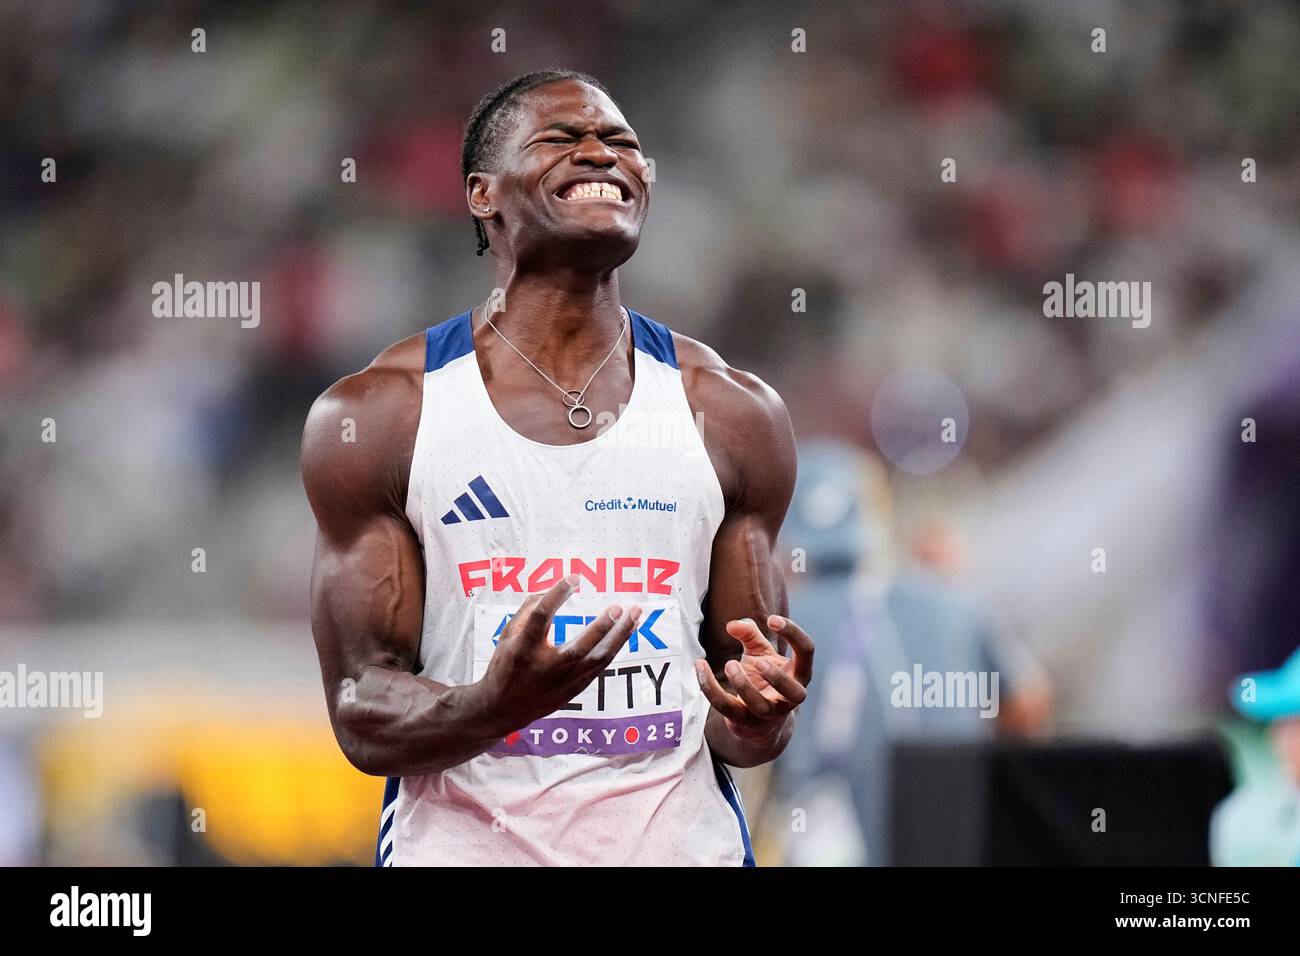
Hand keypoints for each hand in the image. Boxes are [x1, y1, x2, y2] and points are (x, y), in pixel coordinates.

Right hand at [478, 574, 641, 733]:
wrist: (504, 708)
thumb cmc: (506, 665)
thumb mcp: (507, 634)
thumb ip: (528, 608)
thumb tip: (554, 588)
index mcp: (522, 650)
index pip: (540, 618)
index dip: (556, 595)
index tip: (573, 577)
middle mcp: (545, 668)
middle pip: (580, 647)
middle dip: (602, 627)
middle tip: (618, 607)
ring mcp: (563, 681)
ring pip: (599, 658)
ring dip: (620, 635)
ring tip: (634, 613)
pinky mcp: (575, 689)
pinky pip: (601, 666)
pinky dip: (616, 646)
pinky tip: (627, 630)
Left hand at [694, 614, 813, 741]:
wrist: (756, 721)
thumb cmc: (762, 677)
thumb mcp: (760, 652)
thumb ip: (749, 634)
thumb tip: (732, 625)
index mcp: (798, 673)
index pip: (807, 651)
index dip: (793, 633)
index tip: (772, 620)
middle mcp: (790, 697)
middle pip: (793, 691)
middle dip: (775, 677)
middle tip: (759, 661)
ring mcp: (768, 713)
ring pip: (758, 704)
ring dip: (743, 684)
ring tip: (730, 664)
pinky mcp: (744, 721)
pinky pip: (725, 706)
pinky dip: (710, 686)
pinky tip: (699, 666)